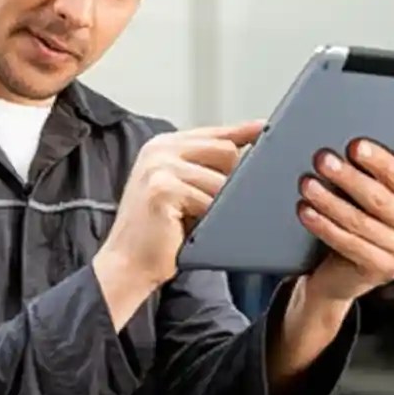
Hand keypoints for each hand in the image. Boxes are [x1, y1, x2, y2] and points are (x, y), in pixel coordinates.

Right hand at [92, 120, 263, 328]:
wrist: (126, 264)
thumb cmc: (159, 233)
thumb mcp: (182, 192)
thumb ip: (206, 169)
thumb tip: (246, 151)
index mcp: (163, 145)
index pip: (215, 133)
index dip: (244, 133)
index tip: (267, 130)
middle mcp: (159, 150)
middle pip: (225, 151)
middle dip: (232, 181)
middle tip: (214, 207)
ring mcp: (159, 167)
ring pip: (221, 181)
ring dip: (221, 207)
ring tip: (198, 223)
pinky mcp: (163, 189)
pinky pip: (210, 202)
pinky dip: (211, 221)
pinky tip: (194, 230)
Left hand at [296, 133, 393, 303]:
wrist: (343, 273)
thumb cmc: (354, 221)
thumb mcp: (364, 195)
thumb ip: (364, 172)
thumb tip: (341, 146)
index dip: (378, 159)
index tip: (354, 145)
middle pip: (379, 199)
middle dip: (348, 177)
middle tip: (321, 159)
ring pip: (360, 222)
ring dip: (330, 201)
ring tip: (306, 184)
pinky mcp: (382, 270)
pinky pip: (349, 244)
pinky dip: (324, 226)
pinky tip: (306, 212)